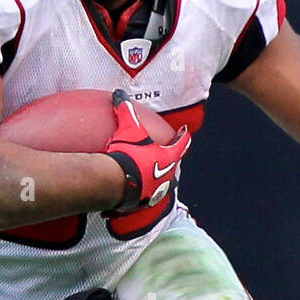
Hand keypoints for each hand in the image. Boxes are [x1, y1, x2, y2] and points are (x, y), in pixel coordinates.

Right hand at [103, 89, 191, 213]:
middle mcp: (167, 176)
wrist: (116, 182)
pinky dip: (141, 193)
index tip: (183, 131)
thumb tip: (120, 96)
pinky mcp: (143, 203)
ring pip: (161, 185)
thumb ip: (126, 111)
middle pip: (172, 166)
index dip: (182, 135)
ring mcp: (157, 192)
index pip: (181, 143)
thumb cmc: (129, 155)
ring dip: (157, 180)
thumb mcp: (129, 129)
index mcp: (169, 157)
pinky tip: (133, 191)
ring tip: (148, 176)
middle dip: (168, 161)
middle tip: (162, 155)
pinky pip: (145, 197)